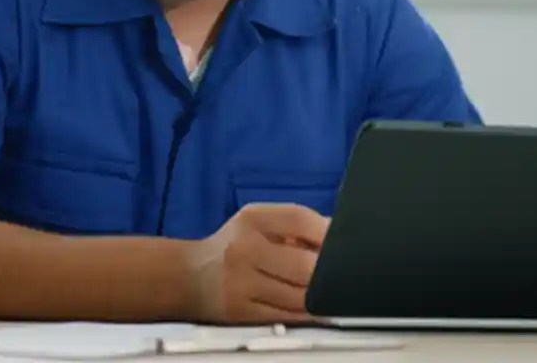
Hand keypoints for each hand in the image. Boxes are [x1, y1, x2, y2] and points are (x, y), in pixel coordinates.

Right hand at [183, 203, 329, 323]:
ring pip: (299, 296)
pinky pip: (287, 316)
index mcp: (252, 219)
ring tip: (329, 291)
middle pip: (304, 265)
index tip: (345, 245)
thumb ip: (298, 225)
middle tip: (342, 274)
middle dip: (328, 272)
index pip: (299, 219)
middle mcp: (243, 248)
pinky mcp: (241, 312)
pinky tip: (314, 308)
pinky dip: (307, 314)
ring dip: (321, 296)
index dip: (328, 233)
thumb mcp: (259, 222)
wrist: (191, 276)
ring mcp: (240, 283)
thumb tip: (340, 231)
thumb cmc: (235, 245)